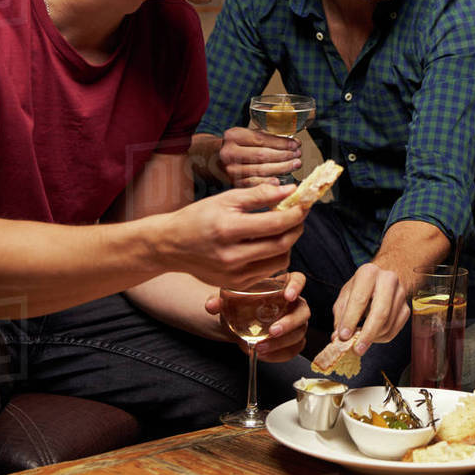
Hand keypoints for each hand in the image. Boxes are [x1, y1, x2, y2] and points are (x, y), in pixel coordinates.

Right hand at [159, 183, 305, 287]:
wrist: (170, 245)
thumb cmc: (199, 217)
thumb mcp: (226, 199)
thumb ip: (260, 195)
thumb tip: (290, 191)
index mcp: (228, 229)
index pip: (276, 223)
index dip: (296, 213)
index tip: (304, 204)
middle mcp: (231, 256)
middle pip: (282, 244)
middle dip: (297, 228)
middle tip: (298, 216)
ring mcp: (233, 274)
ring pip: (280, 261)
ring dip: (288, 244)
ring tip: (282, 229)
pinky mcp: (235, 284)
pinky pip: (267, 271)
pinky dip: (274, 257)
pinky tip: (267, 243)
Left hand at [205, 272, 309, 361]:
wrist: (238, 324)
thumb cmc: (239, 305)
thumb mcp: (229, 301)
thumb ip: (219, 301)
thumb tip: (211, 305)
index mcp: (283, 286)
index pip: (298, 279)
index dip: (297, 286)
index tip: (288, 296)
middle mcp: (294, 303)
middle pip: (303, 310)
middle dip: (289, 323)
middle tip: (271, 332)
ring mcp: (297, 322)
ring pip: (299, 332)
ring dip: (281, 343)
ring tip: (259, 348)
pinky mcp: (294, 340)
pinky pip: (294, 349)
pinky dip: (280, 355)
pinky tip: (263, 356)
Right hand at [218, 126, 301, 187]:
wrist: (215, 159)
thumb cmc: (238, 145)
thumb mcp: (247, 135)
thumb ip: (265, 136)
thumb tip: (291, 143)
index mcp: (233, 136)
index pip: (262, 139)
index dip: (281, 142)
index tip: (295, 144)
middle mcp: (229, 153)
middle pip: (262, 155)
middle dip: (284, 155)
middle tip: (297, 155)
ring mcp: (231, 170)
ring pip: (261, 170)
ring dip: (282, 168)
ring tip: (294, 164)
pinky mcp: (235, 183)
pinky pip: (255, 184)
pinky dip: (270, 183)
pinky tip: (280, 181)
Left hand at [331, 262, 409, 354]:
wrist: (382, 279)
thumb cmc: (361, 288)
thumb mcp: (346, 295)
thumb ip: (340, 315)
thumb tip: (338, 337)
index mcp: (369, 273)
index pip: (360, 299)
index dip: (350, 320)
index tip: (343, 336)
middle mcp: (388, 280)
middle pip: (380, 313)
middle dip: (367, 334)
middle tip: (357, 349)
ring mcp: (400, 294)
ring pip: (387, 325)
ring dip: (372, 337)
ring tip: (360, 339)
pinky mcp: (406, 308)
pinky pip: (393, 330)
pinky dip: (380, 337)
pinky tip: (372, 334)